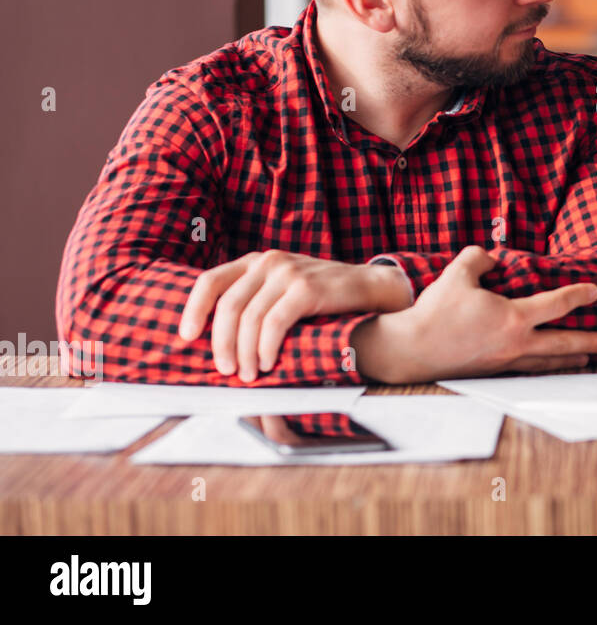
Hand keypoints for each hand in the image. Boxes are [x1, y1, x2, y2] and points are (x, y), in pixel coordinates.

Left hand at [178, 251, 414, 381]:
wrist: (370, 287)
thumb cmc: (324, 296)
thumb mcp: (283, 289)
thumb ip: (254, 300)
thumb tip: (217, 339)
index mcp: (257, 261)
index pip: (210, 281)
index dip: (194, 310)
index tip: (186, 337)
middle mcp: (269, 262)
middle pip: (228, 306)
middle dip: (221, 343)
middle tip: (226, 369)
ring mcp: (289, 272)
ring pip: (250, 318)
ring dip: (246, 353)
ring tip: (250, 374)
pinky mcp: (307, 288)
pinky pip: (275, 323)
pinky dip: (267, 347)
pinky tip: (269, 363)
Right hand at [351, 245, 596, 383]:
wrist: (410, 350)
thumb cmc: (434, 311)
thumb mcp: (457, 272)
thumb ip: (479, 258)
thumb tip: (492, 257)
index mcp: (513, 317)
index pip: (556, 304)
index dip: (578, 295)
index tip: (595, 292)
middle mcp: (515, 344)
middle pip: (562, 343)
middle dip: (588, 342)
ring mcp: (504, 362)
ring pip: (546, 362)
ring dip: (569, 359)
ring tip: (585, 360)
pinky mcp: (491, 373)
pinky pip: (526, 370)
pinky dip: (543, 367)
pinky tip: (546, 366)